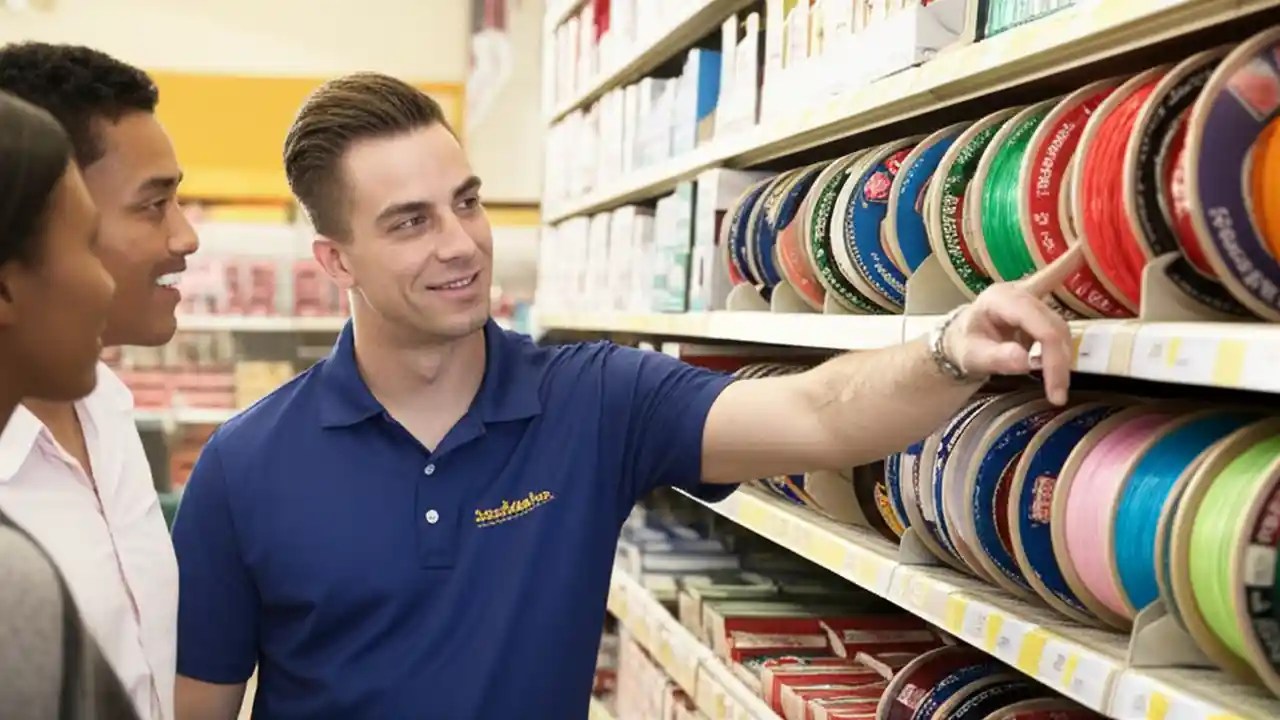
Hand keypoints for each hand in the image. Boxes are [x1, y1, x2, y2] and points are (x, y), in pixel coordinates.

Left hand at [944, 244, 1084, 405]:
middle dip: (1059, 361)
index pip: (1040, 327)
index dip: (1054, 357)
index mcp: (999, 301)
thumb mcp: (972, 358)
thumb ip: (997, 359)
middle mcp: (1016, 292)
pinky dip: (1066, 267)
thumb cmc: (963, 347)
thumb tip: (1026, 361)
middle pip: (1053, 326)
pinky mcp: (1033, 300)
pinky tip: (1081, 250)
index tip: (1057, 388)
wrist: (957, 340)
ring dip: (1062, 353)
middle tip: (1058, 394)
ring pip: (1059, 324)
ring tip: (1056, 383)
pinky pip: (1052, 280)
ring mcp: (1026, 293)